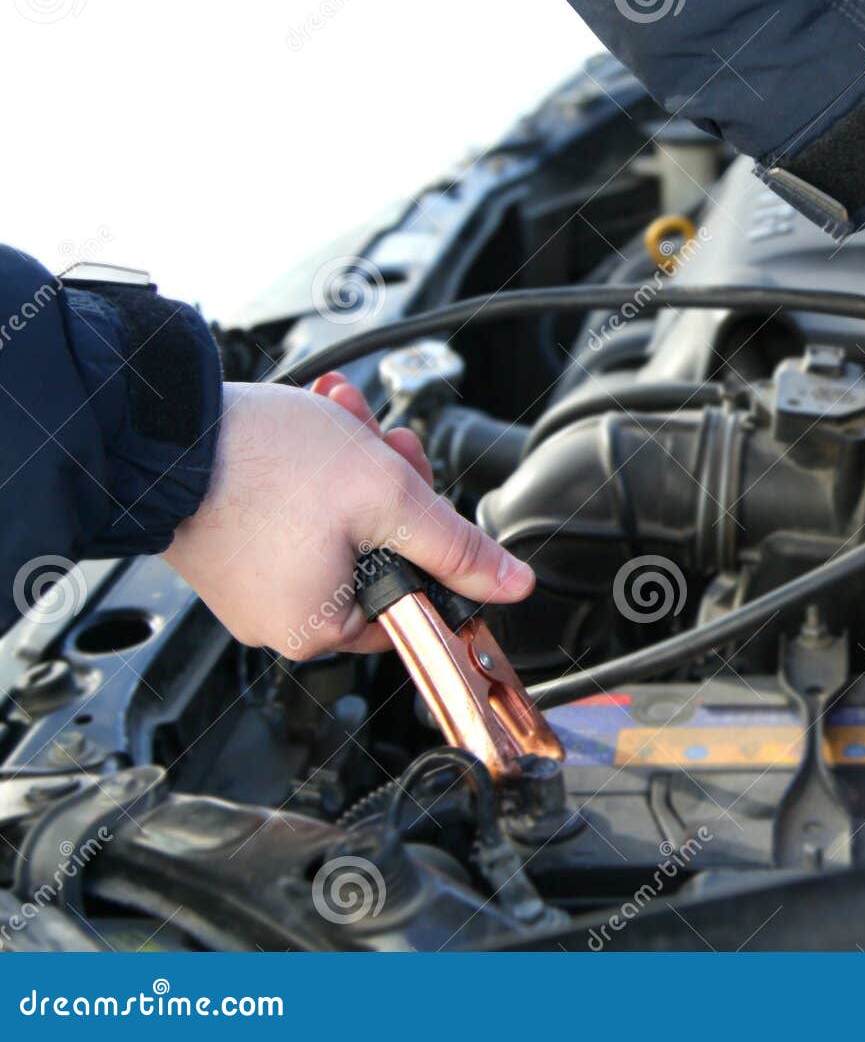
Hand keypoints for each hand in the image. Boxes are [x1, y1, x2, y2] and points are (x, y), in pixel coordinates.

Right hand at [164, 374, 533, 657]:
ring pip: (339, 525)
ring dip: (354, 467)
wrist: (166, 427)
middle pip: (378, 555)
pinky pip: (293, 518)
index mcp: (321, 629)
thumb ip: (458, 547)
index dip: (429, 542)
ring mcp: (251, 586)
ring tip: (347, 420)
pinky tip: (317, 430)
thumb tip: (512, 586)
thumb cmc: (260, 464)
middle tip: (387, 442)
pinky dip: (312, 474)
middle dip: (390, 486)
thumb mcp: (388, 498)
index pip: (412, 601)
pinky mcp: (229, 550)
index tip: (424, 495)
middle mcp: (281, 620)